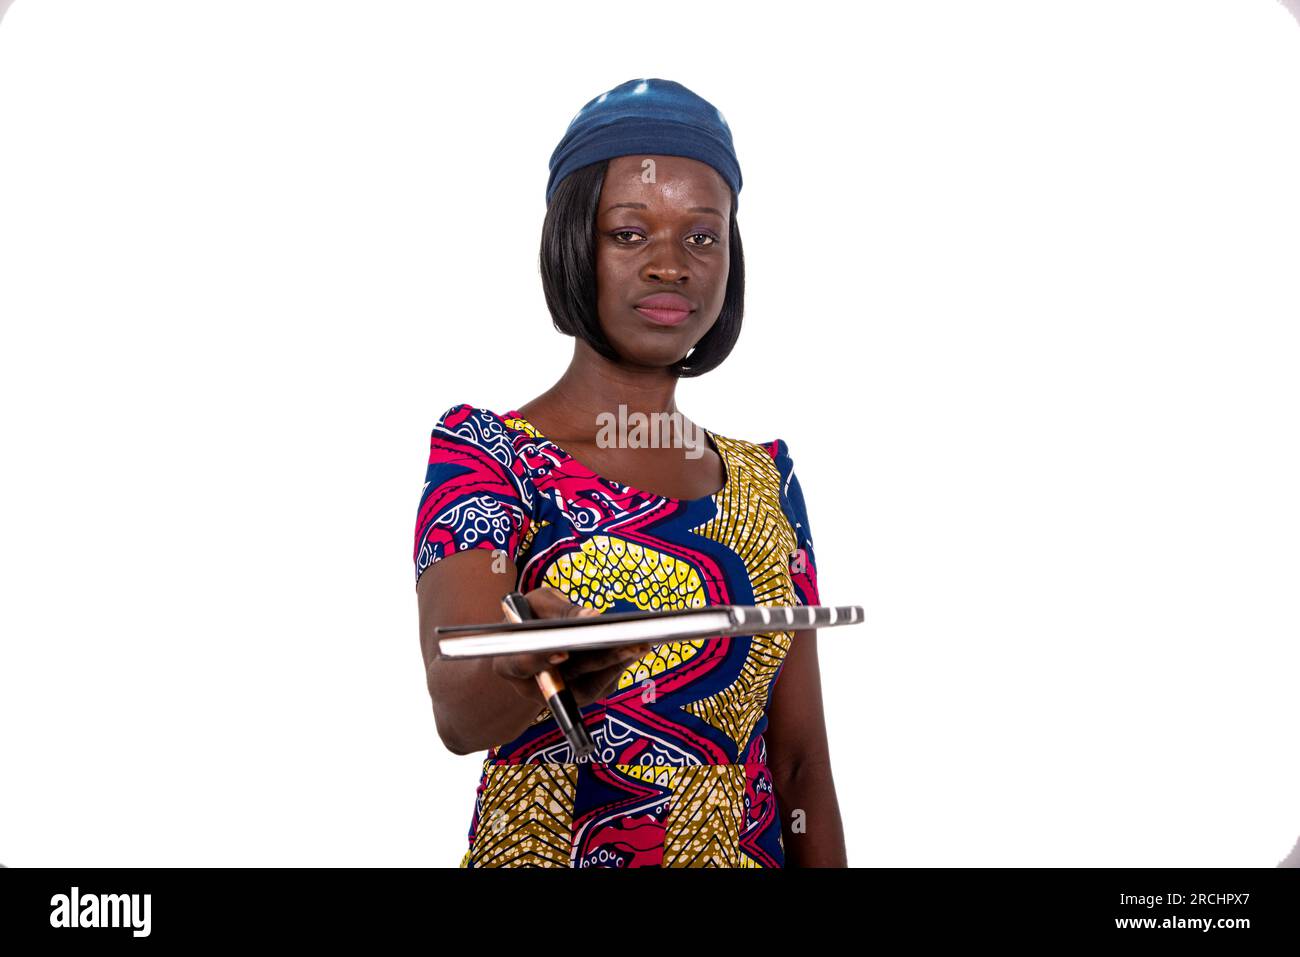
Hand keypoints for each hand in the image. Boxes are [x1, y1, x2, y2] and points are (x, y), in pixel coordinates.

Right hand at [491, 586, 651, 708]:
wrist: (533, 644)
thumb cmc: (532, 619)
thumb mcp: (536, 604)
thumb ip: (558, 609)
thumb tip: (592, 616)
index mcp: (509, 662)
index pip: (522, 664)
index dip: (541, 660)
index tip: (562, 652)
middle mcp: (534, 686)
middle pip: (567, 678)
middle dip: (598, 660)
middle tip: (625, 644)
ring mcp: (559, 695)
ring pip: (590, 686)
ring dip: (616, 665)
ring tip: (640, 644)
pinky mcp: (582, 695)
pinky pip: (603, 684)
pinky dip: (621, 665)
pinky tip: (638, 647)